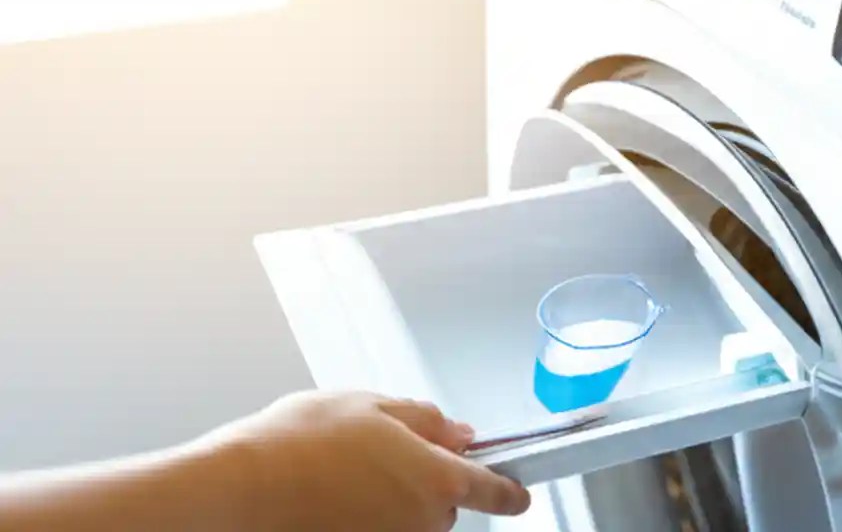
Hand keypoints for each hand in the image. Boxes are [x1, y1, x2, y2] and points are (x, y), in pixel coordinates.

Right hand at [205, 390, 530, 531]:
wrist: (238, 492)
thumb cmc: (294, 446)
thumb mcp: (368, 406)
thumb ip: (424, 420)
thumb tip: (457, 431)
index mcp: (436, 478)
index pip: (494, 490)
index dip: (509, 489)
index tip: (518, 492)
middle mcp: (422, 522)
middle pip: (443, 505)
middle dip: (424, 483)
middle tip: (378, 457)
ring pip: (408, 521)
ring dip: (391, 502)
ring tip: (341, 476)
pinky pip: (378, 530)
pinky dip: (365, 517)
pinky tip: (330, 499)